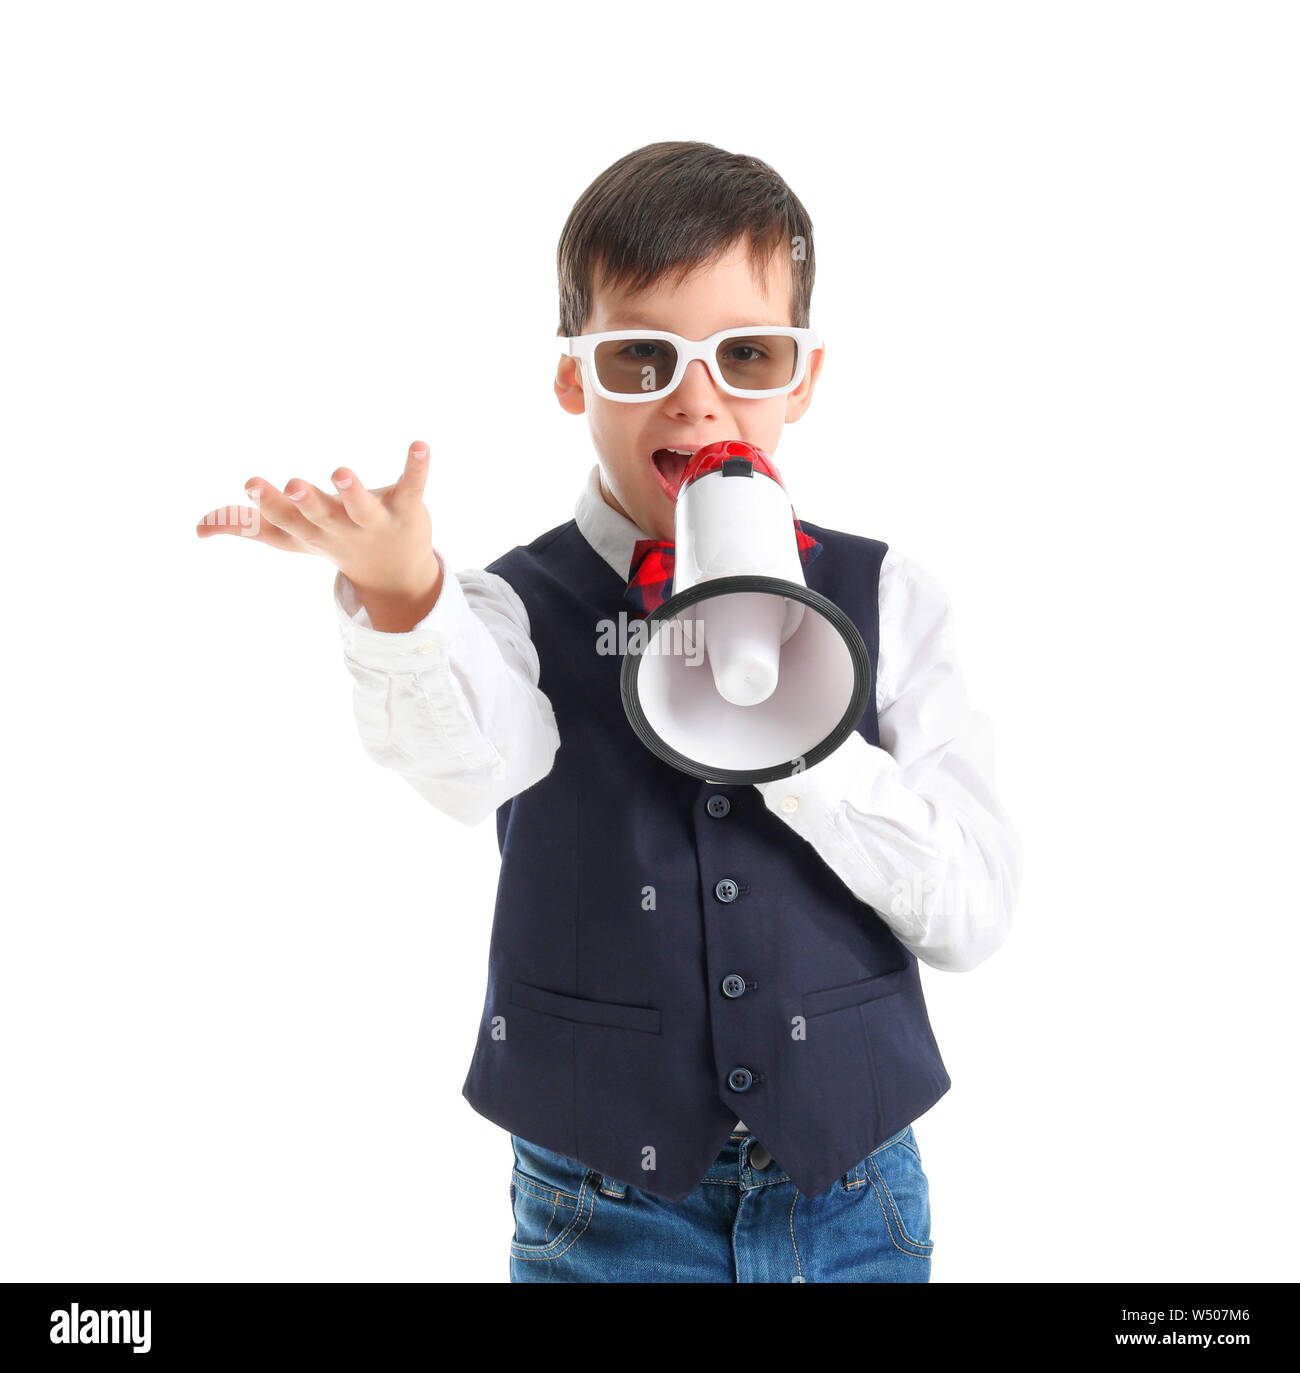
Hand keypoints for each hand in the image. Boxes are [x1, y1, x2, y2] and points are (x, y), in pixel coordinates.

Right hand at [196, 440, 442, 629]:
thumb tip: (199, 526)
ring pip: (361, 507)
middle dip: (305, 501)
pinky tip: (420, 445)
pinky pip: (412, 487)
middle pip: (319, 516)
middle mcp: (339, 529)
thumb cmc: (332, 542)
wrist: (394, 574)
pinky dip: (416, 467)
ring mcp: (374, 521)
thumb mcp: (291, 538)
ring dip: (352, 491)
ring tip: (341, 472)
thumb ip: (247, 526)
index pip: (284, 520)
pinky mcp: (406, 509)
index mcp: (309, 532)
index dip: (268, 503)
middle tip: (292, 484)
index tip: (251, 482)